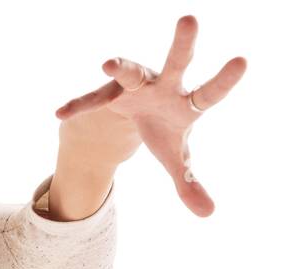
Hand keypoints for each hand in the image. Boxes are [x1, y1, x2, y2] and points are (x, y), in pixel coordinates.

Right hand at [54, 15, 246, 216]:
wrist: (131, 112)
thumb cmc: (161, 128)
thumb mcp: (175, 158)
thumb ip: (189, 183)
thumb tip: (209, 213)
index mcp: (185, 102)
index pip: (208, 93)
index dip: (224, 80)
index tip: (242, 61)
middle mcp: (163, 85)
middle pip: (176, 63)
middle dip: (182, 45)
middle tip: (190, 20)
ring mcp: (135, 85)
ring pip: (129, 72)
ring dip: (120, 68)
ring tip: (107, 64)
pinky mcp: (109, 92)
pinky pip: (92, 100)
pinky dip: (79, 106)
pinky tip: (62, 114)